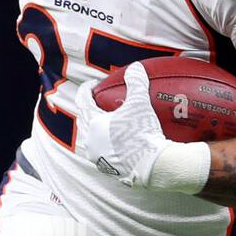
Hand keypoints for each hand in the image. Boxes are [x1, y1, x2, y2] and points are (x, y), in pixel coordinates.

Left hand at [74, 62, 165, 187]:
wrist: (152, 165)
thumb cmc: (142, 133)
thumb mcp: (140, 104)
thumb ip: (136, 83)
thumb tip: (136, 68)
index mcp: (93, 124)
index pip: (83, 100)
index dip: (87, 89)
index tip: (95, 83)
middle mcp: (90, 141)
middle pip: (83, 119)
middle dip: (89, 108)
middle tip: (98, 101)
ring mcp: (96, 156)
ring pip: (89, 137)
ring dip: (94, 127)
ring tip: (106, 121)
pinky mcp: (106, 168)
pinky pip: (99, 151)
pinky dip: (103, 142)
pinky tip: (114, 140)